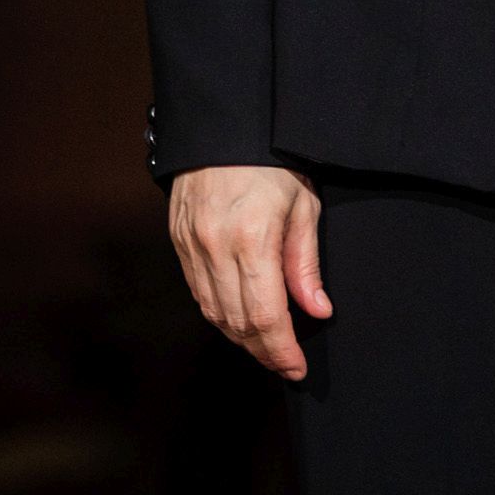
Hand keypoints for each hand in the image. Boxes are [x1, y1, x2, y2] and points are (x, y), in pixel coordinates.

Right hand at [169, 164, 331, 379]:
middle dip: (263, 350)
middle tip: (286, 363)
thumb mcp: (303, 205)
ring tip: (267, 346)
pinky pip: (198, 292)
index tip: (297, 368)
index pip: (266, 316)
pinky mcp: (177, 242)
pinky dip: (219, 312)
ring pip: (213, 313)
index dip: (281, 350)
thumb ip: (306, 263)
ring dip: (240, 337)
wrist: (222, 126)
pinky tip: (240, 316)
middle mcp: (215, 248)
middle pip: (237, 322)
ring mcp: (191, 246)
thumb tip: (317, 310)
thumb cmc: (272, 161)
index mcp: (252, 239)